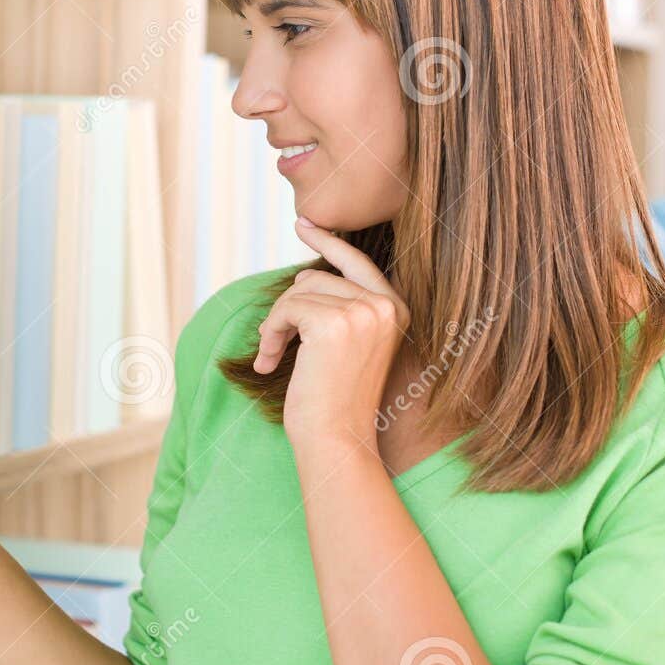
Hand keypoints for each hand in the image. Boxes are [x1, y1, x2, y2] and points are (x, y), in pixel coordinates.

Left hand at [255, 217, 409, 453]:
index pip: (358, 262)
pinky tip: (268, 362)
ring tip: (272, 356)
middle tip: (274, 340)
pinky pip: (286, 308)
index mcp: (396, 310)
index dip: (328, 241)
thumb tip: (305, 275)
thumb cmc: (336, 401)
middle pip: (318, 278)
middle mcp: (386, 307)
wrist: (336, 440)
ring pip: (299, 292)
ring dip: (276, 324)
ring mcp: (363, 313)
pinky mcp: (333, 323)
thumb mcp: (349, 345)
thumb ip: (341, 307)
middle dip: (289, 307)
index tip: (302, 225)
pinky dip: (269, 334)